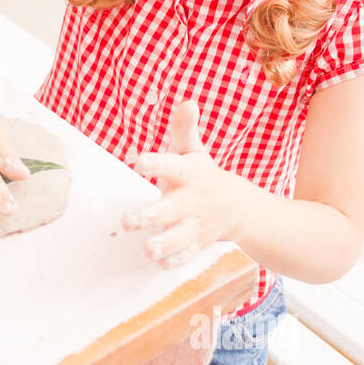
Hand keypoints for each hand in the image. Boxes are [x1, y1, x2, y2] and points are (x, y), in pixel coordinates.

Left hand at [122, 99, 243, 268]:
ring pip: (177, 239)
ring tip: (148, 248)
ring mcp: (192, 226)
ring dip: (162, 245)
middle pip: (169, 210)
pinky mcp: (194, 245)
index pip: (172, 166)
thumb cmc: (201, 173)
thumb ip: (184, 128)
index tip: (138, 161)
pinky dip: (174, 261)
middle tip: (127, 221)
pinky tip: (161, 262)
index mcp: (187, 174)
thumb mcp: (193, 150)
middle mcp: (189, 202)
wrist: (236, 207)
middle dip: (149, 216)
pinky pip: (185, 257)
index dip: (156, 163)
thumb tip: (187, 102)